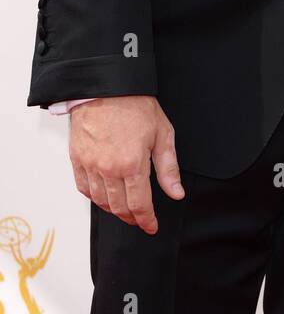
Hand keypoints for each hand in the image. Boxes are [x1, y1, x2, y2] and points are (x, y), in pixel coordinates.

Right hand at [69, 95, 184, 234]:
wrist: (106, 86)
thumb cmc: (135, 105)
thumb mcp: (162, 133)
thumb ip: (168, 168)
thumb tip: (176, 193)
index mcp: (132, 164)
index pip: (139, 205)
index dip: (146, 220)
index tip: (151, 226)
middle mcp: (108, 169)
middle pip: (119, 207)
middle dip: (132, 218)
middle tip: (140, 219)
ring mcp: (90, 165)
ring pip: (100, 201)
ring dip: (114, 210)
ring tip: (124, 209)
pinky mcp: (77, 159)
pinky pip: (84, 188)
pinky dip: (94, 197)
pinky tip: (103, 196)